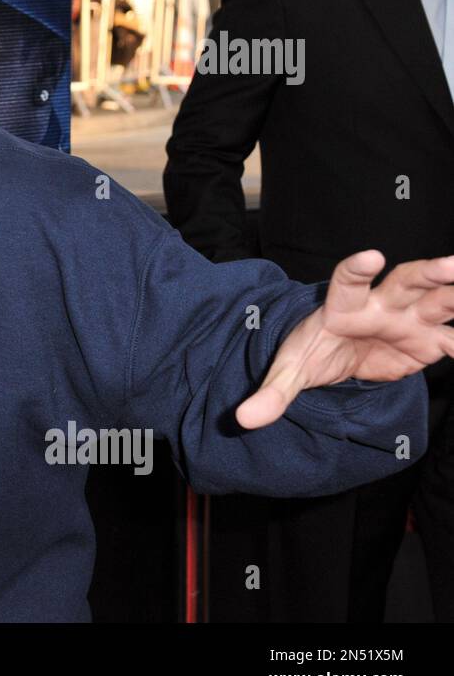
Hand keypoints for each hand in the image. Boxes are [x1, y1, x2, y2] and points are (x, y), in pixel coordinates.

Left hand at [237, 250, 453, 428]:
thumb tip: (242, 419)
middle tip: (452, 266)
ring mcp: (408, 319)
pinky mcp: (428, 341)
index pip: (347, 282)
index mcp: (343, 306)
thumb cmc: (312, 351)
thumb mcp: (290, 370)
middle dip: (429, 273)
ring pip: (439, 301)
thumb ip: (272, 392)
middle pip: (406, 282)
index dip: (357, 269)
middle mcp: (381, 305)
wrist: (337, 356)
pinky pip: (453, 340)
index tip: (371, 256)